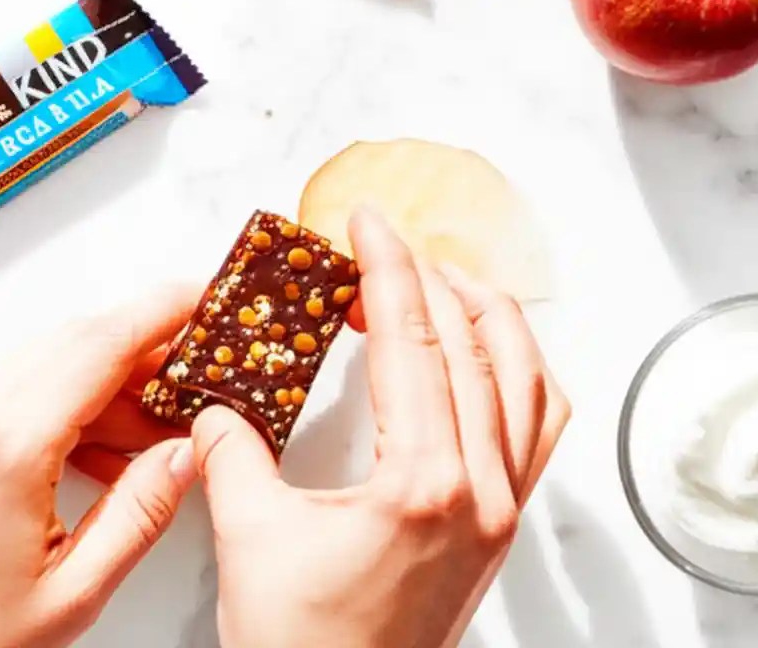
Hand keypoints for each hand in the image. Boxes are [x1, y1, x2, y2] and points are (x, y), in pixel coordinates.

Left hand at [0, 287, 200, 647]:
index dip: (163, 312)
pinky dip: (72, 400)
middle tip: (198, 379)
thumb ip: (140, 513)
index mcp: (6, 446)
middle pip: (79, 341)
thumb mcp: (72, 590)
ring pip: (50, 361)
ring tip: (156, 433)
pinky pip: (20, 388)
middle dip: (148, 350)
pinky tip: (103, 449)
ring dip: (111, 380)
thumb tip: (187, 454)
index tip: (207, 298)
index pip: (102, 343)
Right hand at [193, 209, 571, 647]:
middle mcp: (480, 491)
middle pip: (473, 345)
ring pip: (528, 380)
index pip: (412, 340)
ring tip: (442, 283)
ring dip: (489, 317)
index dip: (386, 266)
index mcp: (420, 483)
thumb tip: (218, 405)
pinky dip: (520, 373)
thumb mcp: (249, 537)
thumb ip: (230, 452)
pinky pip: (539, 427)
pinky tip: (486, 358)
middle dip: (428, 278)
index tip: (367, 219)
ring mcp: (502, 510)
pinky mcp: (501, 527)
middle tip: (383, 247)